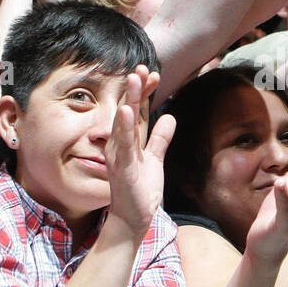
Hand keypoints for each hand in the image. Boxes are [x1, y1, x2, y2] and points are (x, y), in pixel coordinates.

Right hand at [105, 67, 172, 236]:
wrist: (134, 219)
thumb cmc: (141, 190)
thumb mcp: (154, 159)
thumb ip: (160, 139)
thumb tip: (169, 117)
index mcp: (129, 141)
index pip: (137, 111)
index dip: (145, 92)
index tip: (154, 74)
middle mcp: (120, 145)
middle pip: (128, 110)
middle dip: (135, 88)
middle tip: (142, 67)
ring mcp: (119, 156)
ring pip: (123, 123)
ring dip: (129, 99)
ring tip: (133, 78)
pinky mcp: (121, 169)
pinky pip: (123, 146)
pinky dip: (123, 127)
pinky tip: (125, 111)